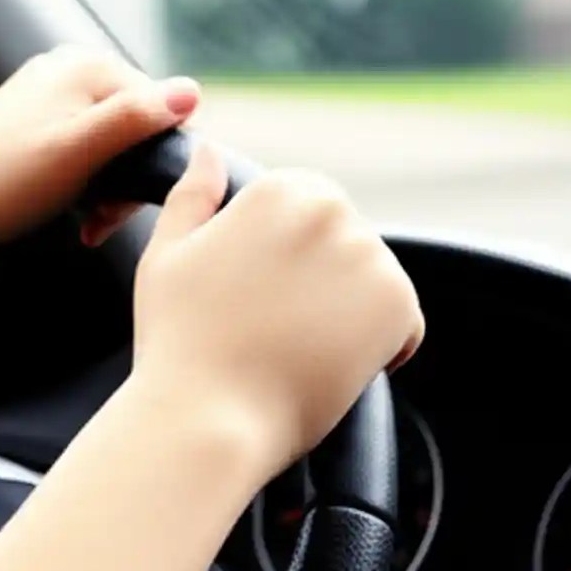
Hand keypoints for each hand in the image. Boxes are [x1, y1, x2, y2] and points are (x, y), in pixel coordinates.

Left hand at [0, 46, 199, 249]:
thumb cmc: (4, 185)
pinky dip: (88, 183)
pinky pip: (86, 149)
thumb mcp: (79, 151)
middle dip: (129, 180)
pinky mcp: (38, 119)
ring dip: (110, 189)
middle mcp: (71, 67)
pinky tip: (76, 211)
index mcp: (87, 65)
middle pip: (137, 127)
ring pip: (114, 144)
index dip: (155, 161)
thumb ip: (135, 119)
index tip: (127, 204)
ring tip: (89, 222)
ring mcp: (52, 92)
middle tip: (104, 220)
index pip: (161, 109)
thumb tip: (192, 92)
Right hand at [130, 145, 424, 477]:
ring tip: (297, 349)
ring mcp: (370, 256)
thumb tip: (208, 151)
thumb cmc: (180, 343)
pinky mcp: (398, 304)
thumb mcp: (167, 255)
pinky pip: (403, 323)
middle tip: (274, 330)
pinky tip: (330, 365)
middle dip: (321, 285)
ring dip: (349, 315)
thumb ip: (192, 196)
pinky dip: (380, 348)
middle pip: (346, 247)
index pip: (311, 215)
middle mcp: (334, 209)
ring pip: (372, 285)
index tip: (259, 299)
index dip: (287, 264)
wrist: (209, 419)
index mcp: (282, 188)